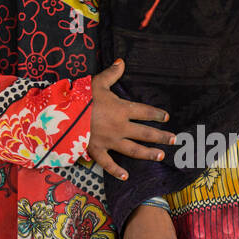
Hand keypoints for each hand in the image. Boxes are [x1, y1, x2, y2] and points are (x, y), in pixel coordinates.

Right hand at [89, 59, 175, 179]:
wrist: (64, 114)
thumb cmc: (81, 97)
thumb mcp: (97, 82)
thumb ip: (111, 74)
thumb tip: (121, 62)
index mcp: (122, 109)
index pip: (144, 112)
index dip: (156, 114)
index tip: (166, 118)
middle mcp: (120, 127)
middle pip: (145, 133)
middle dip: (161, 136)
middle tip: (174, 140)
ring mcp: (109, 140)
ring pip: (133, 149)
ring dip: (148, 153)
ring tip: (160, 155)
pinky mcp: (97, 149)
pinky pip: (108, 163)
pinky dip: (116, 171)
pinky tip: (126, 176)